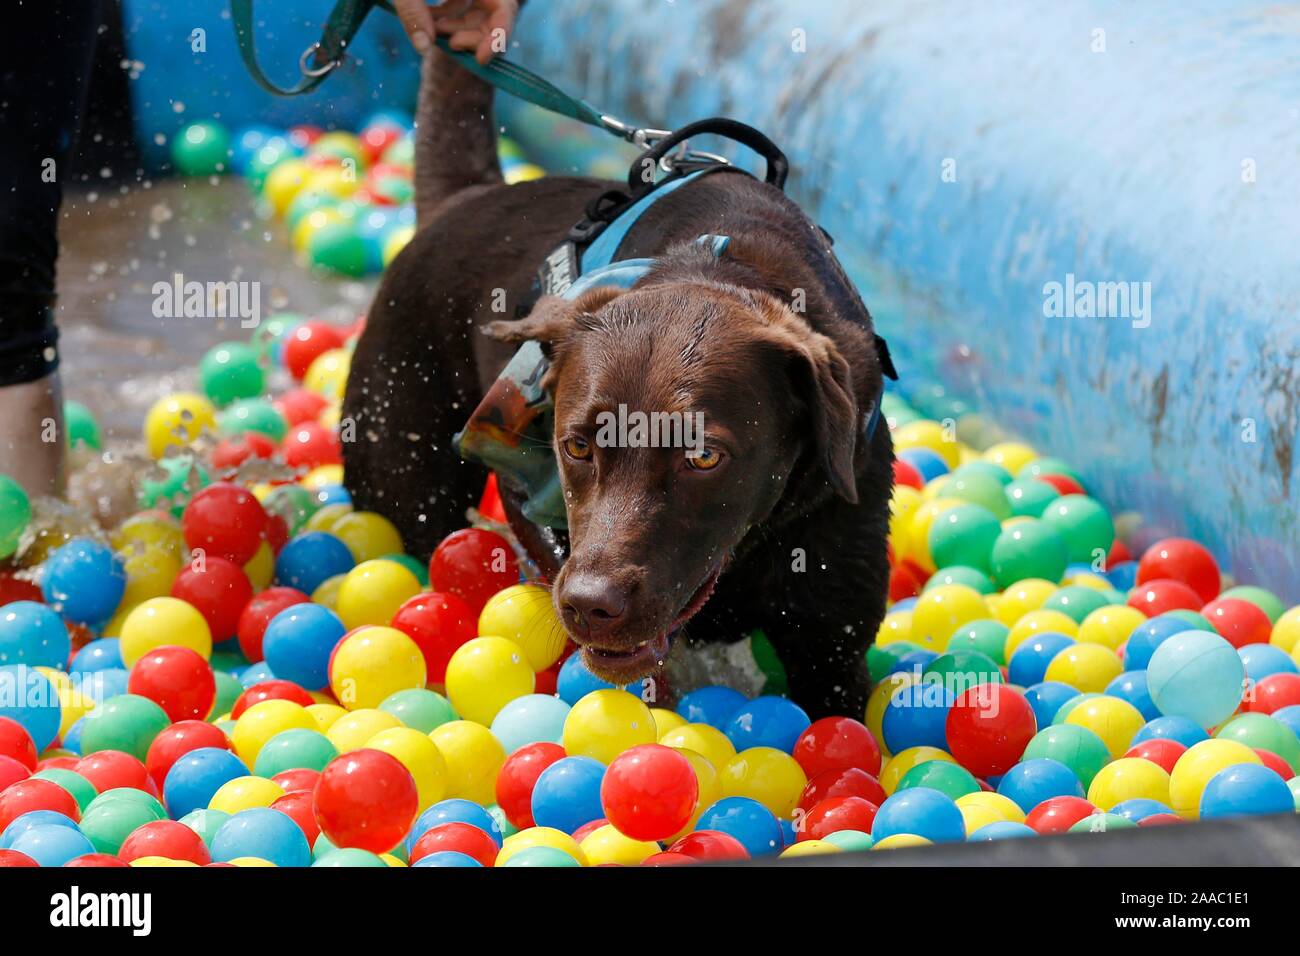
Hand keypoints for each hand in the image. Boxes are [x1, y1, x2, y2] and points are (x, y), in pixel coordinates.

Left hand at [392, 0, 518, 64]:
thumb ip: (412, 11)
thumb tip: (423, 48)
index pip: (505, 6)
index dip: (499, 35)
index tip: (480, 59)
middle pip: (494, 13)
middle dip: (476, 35)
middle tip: (452, 46)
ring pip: (478, 12)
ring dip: (460, 29)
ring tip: (435, 31)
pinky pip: (462, 5)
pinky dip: (449, 19)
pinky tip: (432, 23)